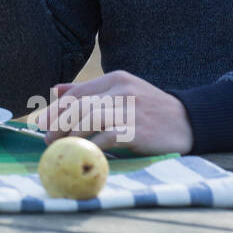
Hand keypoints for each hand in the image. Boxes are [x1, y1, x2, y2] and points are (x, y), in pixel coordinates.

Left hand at [32, 70, 194, 155]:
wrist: (189, 121)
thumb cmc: (150, 109)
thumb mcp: (123, 92)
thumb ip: (90, 91)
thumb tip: (55, 90)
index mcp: (116, 79)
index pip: (76, 93)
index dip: (56, 110)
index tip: (43, 125)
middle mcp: (122, 91)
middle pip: (79, 106)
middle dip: (58, 124)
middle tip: (48, 140)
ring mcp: (131, 109)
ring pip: (89, 119)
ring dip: (70, 135)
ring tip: (62, 147)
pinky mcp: (138, 130)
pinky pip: (107, 137)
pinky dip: (92, 146)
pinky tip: (85, 153)